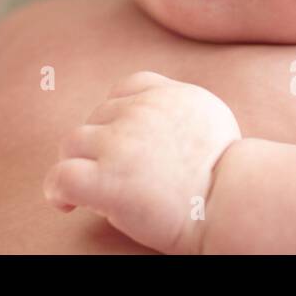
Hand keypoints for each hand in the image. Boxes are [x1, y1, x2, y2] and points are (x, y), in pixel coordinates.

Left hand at [42, 71, 241, 254]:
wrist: (238, 206)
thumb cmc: (233, 180)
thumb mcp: (214, 123)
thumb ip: (181, 114)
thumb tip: (155, 131)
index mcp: (173, 96)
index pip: (127, 89)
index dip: (117, 116)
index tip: (121, 143)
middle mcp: (144, 111)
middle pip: (98, 117)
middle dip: (99, 145)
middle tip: (109, 176)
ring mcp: (123, 142)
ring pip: (73, 142)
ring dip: (77, 164)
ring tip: (85, 193)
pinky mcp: (109, 179)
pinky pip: (61, 176)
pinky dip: (57, 190)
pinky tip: (65, 204)